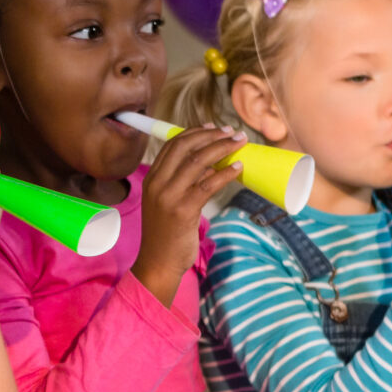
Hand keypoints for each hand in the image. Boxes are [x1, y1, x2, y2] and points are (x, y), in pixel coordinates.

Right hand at [132, 124, 244, 307]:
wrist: (158, 263)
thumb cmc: (167, 235)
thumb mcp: (169, 203)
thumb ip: (185, 183)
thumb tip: (211, 166)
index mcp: (151, 179)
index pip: (172, 145)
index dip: (194, 132)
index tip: (213, 128)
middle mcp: (157, 184)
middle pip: (184, 148)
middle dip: (210, 135)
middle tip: (231, 132)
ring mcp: (168, 197)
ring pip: (197, 162)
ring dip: (221, 148)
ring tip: (239, 143)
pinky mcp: (183, 211)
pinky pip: (207, 184)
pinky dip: (225, 173)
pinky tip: (238, 167)